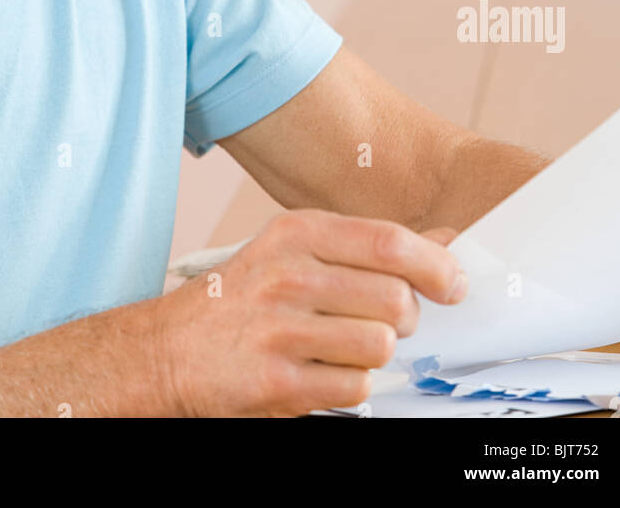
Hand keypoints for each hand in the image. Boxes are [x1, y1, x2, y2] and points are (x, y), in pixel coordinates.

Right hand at [160, 209, 467, 417]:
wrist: (167, 351)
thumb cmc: (239, 299)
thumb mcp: (292, 249)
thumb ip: (364, 245)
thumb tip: (445, 243)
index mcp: (297, 232)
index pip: (389, 241)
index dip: (435, 265)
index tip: (452, 284)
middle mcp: (289, 274)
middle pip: (395, 299)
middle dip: (404, 318)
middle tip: (384, 322)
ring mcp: (281, 329)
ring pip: (380, 345)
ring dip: (374, 353)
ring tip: (343, 347)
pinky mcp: (278, 380)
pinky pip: (356, 386)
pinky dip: (351, 385)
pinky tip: (323, 371)